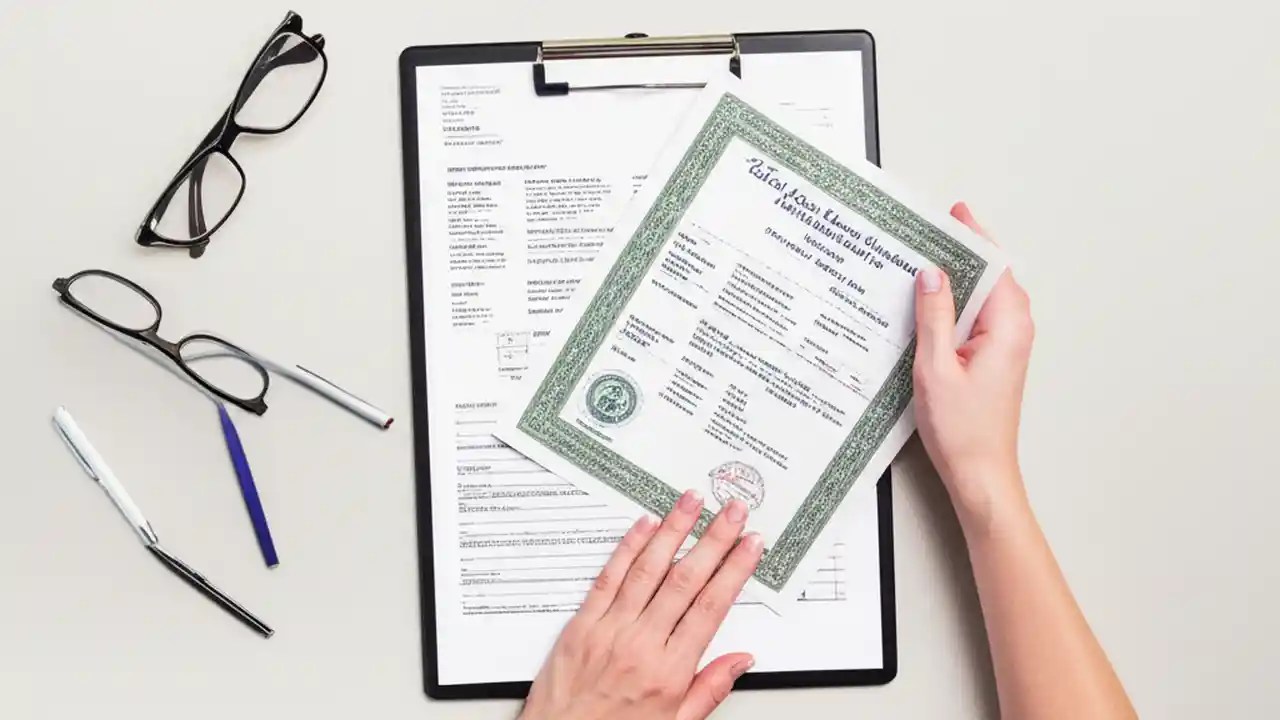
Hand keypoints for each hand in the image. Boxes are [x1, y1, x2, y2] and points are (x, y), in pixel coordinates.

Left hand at [520, 492, 762, 719]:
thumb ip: (709, 688)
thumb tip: (741, 660)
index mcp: (669, 671)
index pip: (711, 608)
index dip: (734, 570)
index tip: (750, 545)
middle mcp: (641, 644)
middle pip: (686, 580)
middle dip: (713, 539)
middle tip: (732, 511)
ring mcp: (609, 629)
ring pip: (648, 569)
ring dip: (674, 530)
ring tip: (692, 502)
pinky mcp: (582, 623)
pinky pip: (608, 577)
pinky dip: (628, 548)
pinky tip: (645, 525)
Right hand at [913, 202, 1034, 532]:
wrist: (981, 473)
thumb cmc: (962, 430)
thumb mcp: (936, 367)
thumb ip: (934, 315)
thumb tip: (931, 272)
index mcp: (1007, 326)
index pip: (992, 263)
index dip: (970, 234)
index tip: (950, 212)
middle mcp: (1014, 329)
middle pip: (988, 274)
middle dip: (957, 252)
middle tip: (921, 234)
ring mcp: (1006, 343)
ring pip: (980, 296)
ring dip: (952, 280)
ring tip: (916, 263)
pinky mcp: (993, 356)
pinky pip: (974, 316)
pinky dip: (952, 304)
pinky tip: (925, 305)